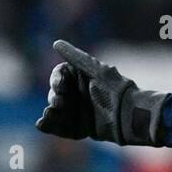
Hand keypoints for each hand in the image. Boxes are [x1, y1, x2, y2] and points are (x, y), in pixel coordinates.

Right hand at [35, 40, 167, 145]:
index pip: (59, 77)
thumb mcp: (95, 70)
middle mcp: (76, 94)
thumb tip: (56, 43)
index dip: (57, 81)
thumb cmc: (114, 88)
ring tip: (48, 114)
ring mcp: (77, 112)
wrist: (128, 113)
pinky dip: (51, 126)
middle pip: (55, 95)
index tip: (60, 86)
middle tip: (60, 102)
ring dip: (50, 112)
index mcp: (79, 78)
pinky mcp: (79, 128)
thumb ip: (76, 57)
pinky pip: (61, 128)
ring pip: (56, 112)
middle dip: (55, 98)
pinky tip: (42, 124)